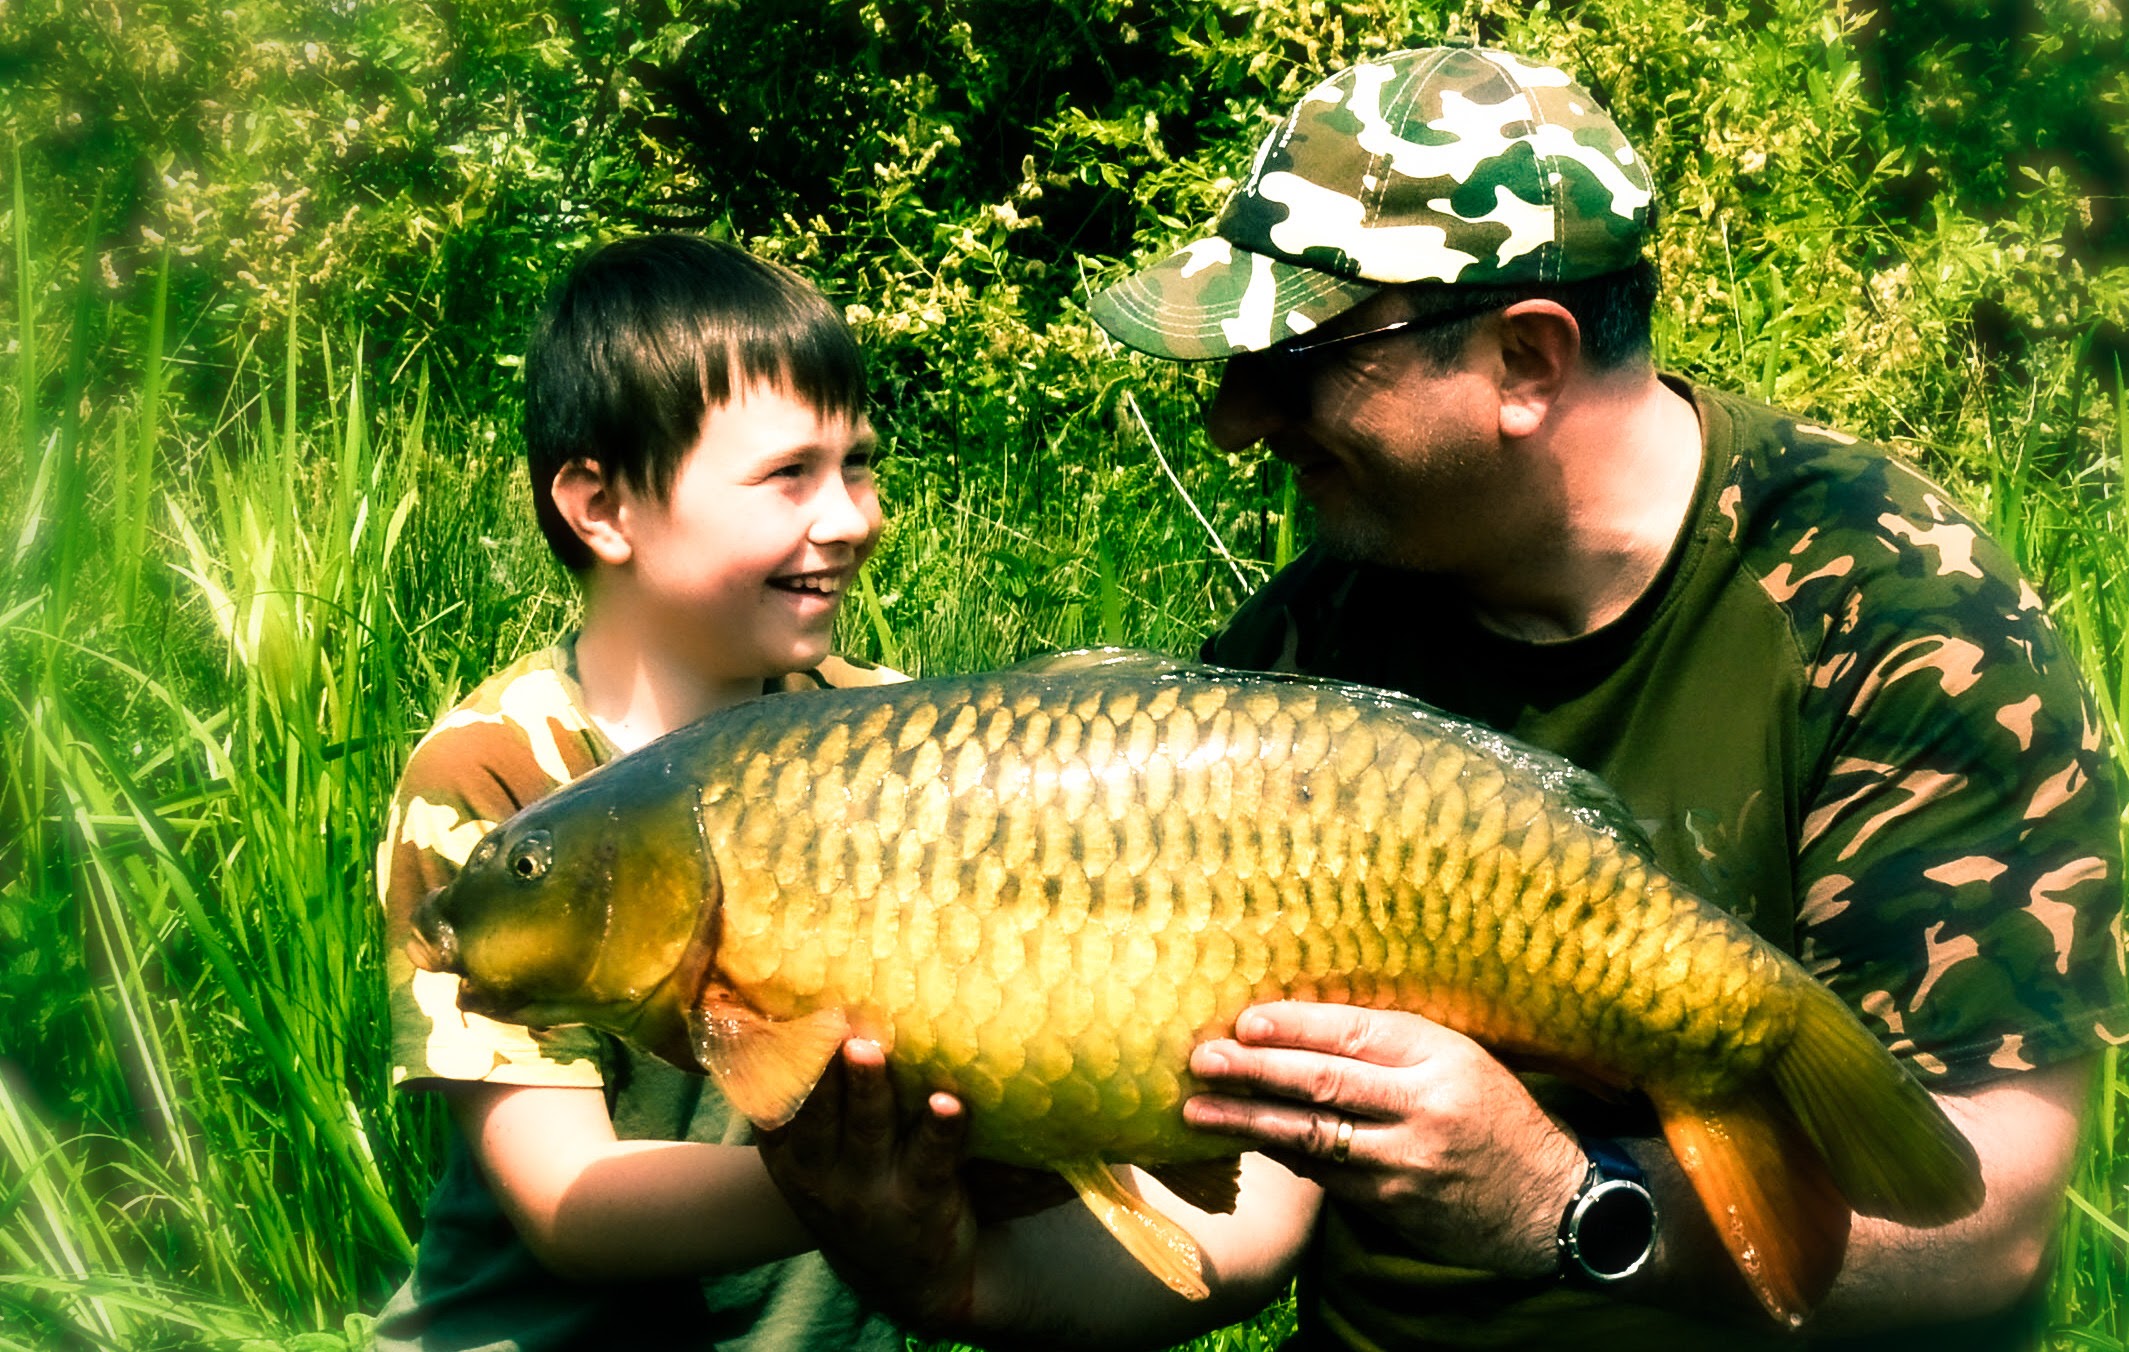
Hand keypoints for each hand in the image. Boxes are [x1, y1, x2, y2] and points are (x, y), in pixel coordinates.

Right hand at [756, 1038, 980, 1328]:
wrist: (914, 1282)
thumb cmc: (860, 1194)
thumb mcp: (815, 1168)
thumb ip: (803, 1110)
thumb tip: (770, 1023)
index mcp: (792, 1162)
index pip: (772, 1110)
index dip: (768, 1068)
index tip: (765, 1024)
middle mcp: (825, 1178)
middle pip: (817, 1116)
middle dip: (816, 1071)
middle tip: (822, 1025)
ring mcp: (874, 1192)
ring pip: (868, 1133)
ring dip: (868, 1089)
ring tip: (866, 1050)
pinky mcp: (924, 1200)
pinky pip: (932, 1160)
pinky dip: (941, 1130)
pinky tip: (948, 1104)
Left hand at [1184, 1002, 1584, 1277]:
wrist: (1551, 1203)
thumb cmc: (1497, 1117)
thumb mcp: (1462, 1060)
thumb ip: (1395, 1044)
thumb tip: (1305, 1023)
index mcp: (1441, 1057)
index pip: (1355, 1032)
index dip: (1295, 1026)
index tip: (1245, 1021)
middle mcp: (1423, 1106)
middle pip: (1324, 1083)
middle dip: (1255, 1071)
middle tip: (1203, 1059)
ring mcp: (1405, 1161)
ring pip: (1313, 1135)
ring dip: (1248, 1121)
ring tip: (1198, 1110)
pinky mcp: (1393, 1204)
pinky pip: (1323, 1174)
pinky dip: (1280, 1154)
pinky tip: (1244, 1140)